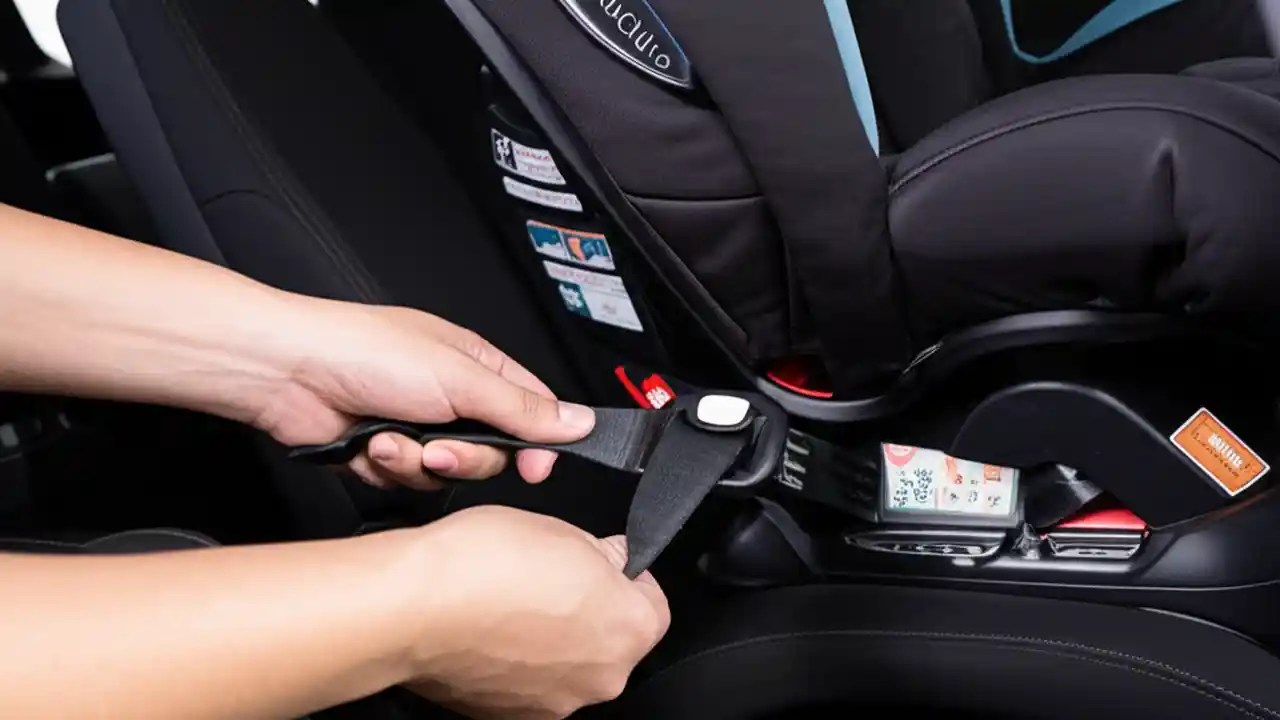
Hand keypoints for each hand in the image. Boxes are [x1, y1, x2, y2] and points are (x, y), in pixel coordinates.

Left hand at [253, 302, 595, 490]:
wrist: (288, 372)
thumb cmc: (364, 350)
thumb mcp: (459, 379)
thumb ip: (522, 409)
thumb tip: (577, 421)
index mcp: (477, 367)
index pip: (533, 411)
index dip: (539, 444)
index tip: (536, 467)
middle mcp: (451, 398)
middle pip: (492, 454)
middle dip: (466, 458)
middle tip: (442, 446)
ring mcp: (417, 427)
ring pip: (449, 474)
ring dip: (420, 462)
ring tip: (392, 438)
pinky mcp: (385, 454)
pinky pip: (409, 482)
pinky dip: (390, 468)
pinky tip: (370, 445)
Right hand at [401, 506, 670, 718]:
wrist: (414, 606)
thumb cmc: (486, 563)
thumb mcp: (563, 530)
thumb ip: (601, 554)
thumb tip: (612, 559)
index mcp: (629, 629)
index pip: (653, 603)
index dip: (628, 576)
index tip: (606, 562)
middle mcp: (601, 677)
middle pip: (612, 641)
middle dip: (590, 610)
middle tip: (552, 576)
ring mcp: (555, 703)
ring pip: (569, 665)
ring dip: (553, 638)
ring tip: (513, 601)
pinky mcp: (509, 715)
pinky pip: (529, 684)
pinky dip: (518, 661)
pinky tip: (491, 628)